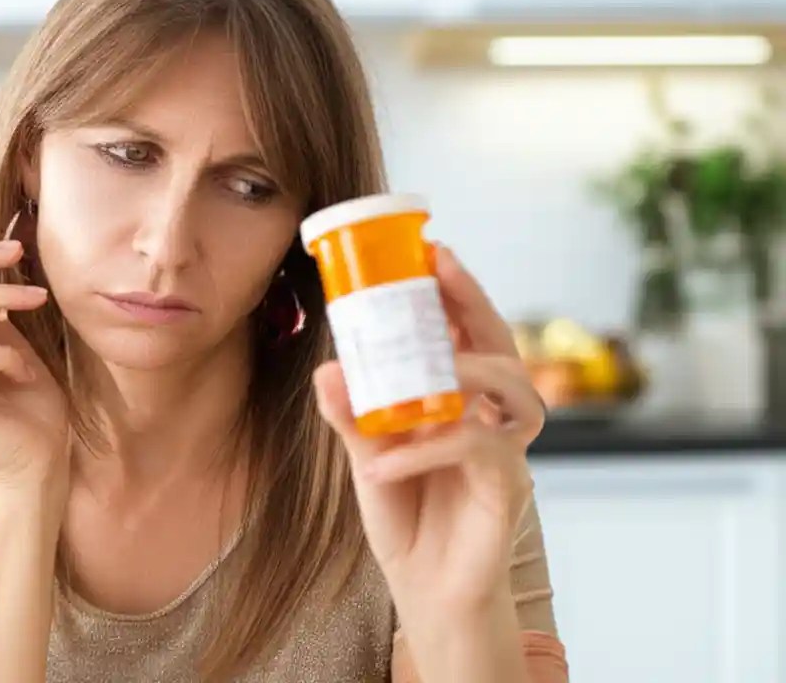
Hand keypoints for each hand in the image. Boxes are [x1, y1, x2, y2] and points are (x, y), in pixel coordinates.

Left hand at [313, 246, 544, 619]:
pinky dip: (427, 450)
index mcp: (461, 401)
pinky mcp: (508, 491)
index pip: (469, 333)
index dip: (456, 291)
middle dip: (474, 302)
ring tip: (417, 375)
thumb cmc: (405, 514)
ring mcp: (507, 453)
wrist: (425, 589)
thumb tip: (326, 369)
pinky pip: (481, 451)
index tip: (430, 251)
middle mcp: (493, 419)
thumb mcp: (366, 456)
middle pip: (504, 346)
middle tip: (439, 268)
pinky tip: (381, 462)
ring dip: (463, 373)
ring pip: (516, 393)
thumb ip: (351, 416)